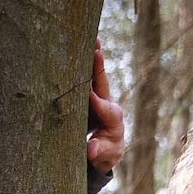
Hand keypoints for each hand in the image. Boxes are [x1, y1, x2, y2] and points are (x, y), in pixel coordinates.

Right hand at [87, 44, 125, 176]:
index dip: (96, 102)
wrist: (108, 148)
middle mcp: (108, 102)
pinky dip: (84, 63)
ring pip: (96, 76)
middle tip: (96, 48)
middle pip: (103, 83)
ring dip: (92, 57)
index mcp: (113, 118)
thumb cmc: (105, 152)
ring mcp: (101, 96)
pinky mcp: (93, 94)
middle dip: (98, 66)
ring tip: (91, 38)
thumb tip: (90, 150)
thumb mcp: (103, 155)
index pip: (104, 108)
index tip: (89, 94)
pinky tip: (79, 47)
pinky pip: (88, 77)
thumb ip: (97, 151)